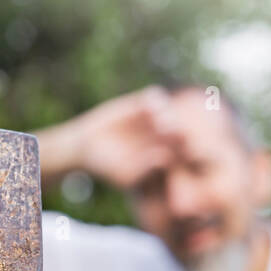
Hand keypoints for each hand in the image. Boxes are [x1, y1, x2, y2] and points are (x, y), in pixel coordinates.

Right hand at [39, 86, 184, 189]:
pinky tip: (145, 107)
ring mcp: (154, 118)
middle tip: (175, 133)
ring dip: (167, 114)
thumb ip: (145, 169)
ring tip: (158, 121)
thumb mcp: (124, 174)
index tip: (181, 153)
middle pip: (179, 130)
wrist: (86, 147)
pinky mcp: (141, 103)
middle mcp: (164, 135)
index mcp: (166, 154)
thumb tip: (165, 157)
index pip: (182, 152)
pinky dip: (153, 100)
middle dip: (178, 132)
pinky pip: (154, 96)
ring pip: (169, 111)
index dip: (184, 152)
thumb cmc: (107, 167)